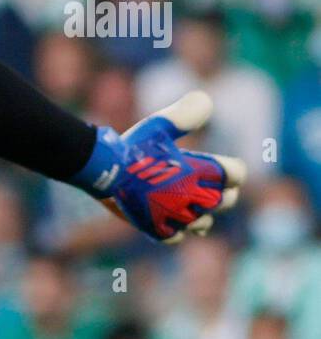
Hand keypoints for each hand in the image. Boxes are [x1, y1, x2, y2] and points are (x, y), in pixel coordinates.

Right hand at [72, 91, 245, 242]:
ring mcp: (176, 217)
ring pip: (203, 224)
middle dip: (219, 193)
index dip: (230, 168)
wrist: (102, 171)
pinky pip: (176, 237)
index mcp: (203, 172)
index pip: (236, 174)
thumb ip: (188, 112)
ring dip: (199, 215)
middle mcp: (195, 198)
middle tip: (205, 186)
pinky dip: (174, 230)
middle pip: (226, 201)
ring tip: (185, 205)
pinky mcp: (156, 230)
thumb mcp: (160, 123)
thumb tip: (207, 100)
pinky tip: (166, 219)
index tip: (216, 165)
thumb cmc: (133, 146)